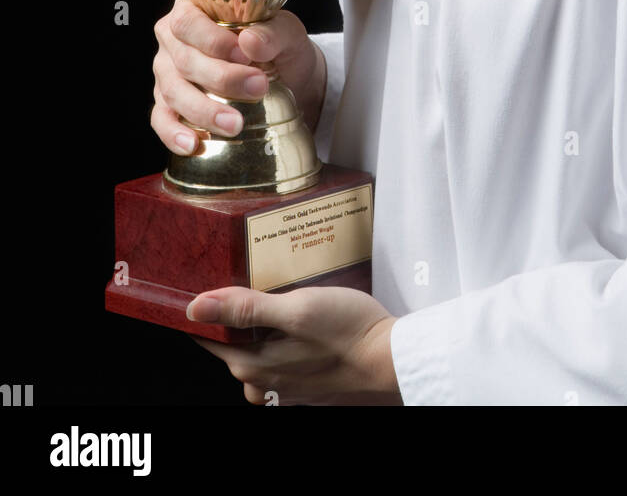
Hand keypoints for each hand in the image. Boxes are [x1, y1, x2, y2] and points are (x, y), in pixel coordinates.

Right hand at [151, 0, 326, 154]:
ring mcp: (167, 72)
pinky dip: (174, 134)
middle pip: (183, 60)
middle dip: (220, 79)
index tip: (244, 56)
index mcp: (195, 9)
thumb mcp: (286, 32)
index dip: (212, 41)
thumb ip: (273, 32)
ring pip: (173, 92)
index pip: (188, 22)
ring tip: (235, 124)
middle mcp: (174, 40)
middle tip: (257, 88)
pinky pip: (162, 120)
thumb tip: (250, 42)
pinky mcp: (168, 104)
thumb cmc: (278, 46)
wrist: (285, 77)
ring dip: (203, 110)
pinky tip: (193, 144)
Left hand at [187, 286, 401, 405]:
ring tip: (288, 294)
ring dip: (265, 323)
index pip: (209, 335)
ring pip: (258, 347)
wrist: (392, 362)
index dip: (208, 305)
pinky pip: (280, 356)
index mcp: (252, 366)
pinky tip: (305, 318)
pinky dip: (284, 336)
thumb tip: (195, 307)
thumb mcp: (296, 309)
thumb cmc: (348, 334)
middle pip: (232, 341)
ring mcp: (284, 387)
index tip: (212, 278)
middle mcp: (262, 384)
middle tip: (260, 278)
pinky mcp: (304, 384)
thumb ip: (246, 309)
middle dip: (239, 312)